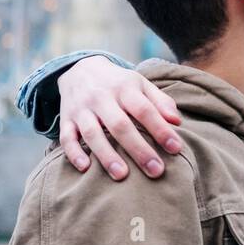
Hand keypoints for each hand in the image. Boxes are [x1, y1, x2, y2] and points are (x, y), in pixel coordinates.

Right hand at [57, 56, 182, 178]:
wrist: (80, 68)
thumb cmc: (118, 83)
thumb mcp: (141, 84)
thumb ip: (160, 101)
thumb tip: (177, 122)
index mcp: (125, 88)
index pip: (144, 109)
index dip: (160, 129)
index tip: (175, 148)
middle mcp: (102, 97)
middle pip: (120, 125)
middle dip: (139, 149)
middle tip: (155, 171)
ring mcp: (82, 109)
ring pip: (93, 133)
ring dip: (107, 155)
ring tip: (122, 176)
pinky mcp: (66, 119)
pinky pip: (67, 137)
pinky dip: (74, 153)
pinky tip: (85, 168)